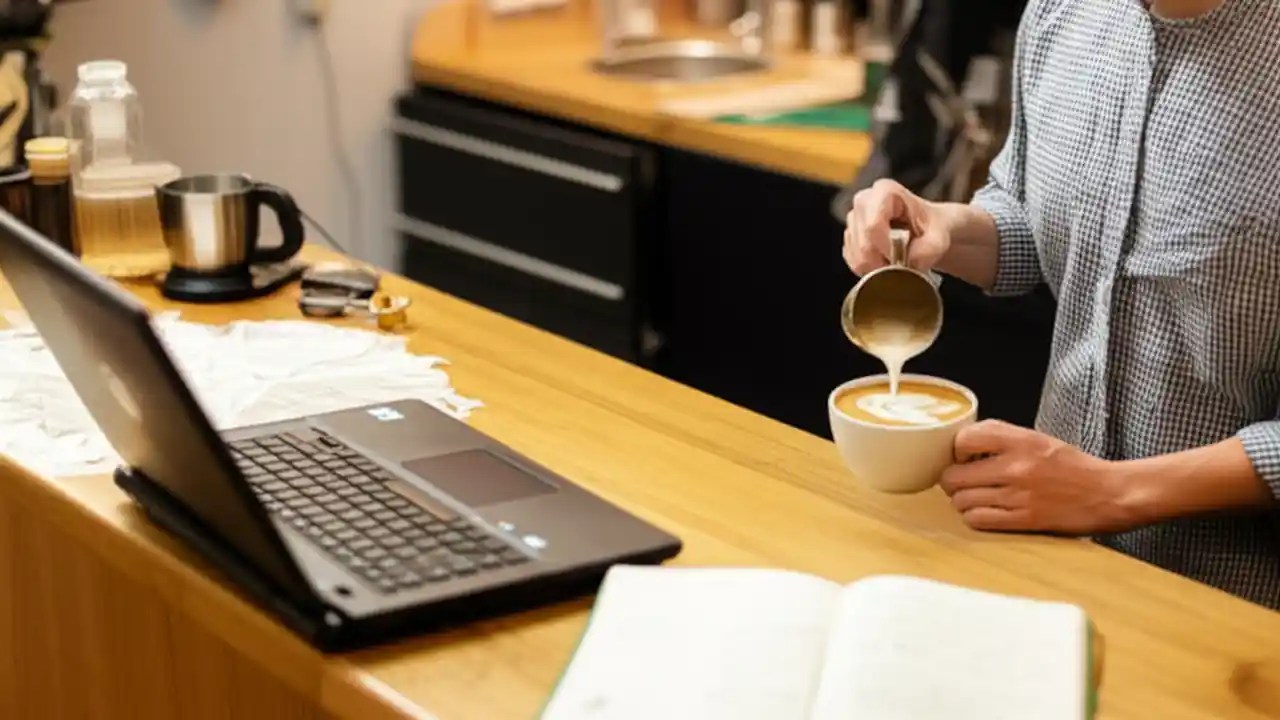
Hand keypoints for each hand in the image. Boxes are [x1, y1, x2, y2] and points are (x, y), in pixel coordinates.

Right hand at [843, 179, 952, 275]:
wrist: (930, 231)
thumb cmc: (933, 227)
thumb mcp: (940, 237)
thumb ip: (929, 249)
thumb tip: (910, 263)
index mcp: (885, 192)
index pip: (873, 226)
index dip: (886, 249)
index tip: (903, 261)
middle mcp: (864, 201)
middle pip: (863, 244)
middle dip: (882, 263)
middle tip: (903, 268)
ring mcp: (854, 219)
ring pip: (857, 256)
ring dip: (877, 268)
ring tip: (898, 266)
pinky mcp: (850, 237)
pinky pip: (853, 262)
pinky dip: (870, 270)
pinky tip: (886, 264)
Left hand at [939, 420, 1139, 535]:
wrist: (1109, 493)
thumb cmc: (1074, 467)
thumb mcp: (1039, 440)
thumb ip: (1004, 439)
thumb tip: (965, 445)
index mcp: (1021, 441)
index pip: (965, 438)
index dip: (956, 450)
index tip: (962, 457)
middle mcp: (1016, 467)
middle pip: (955, 476)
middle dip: (952, 480)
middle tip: (961, 482)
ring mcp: (1018, 495)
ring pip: (962, 501)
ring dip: (962, 502)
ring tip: (973, 499)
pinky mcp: (1024, 520)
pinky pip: (978, 520)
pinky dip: (974, 517)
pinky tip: (984, 513)